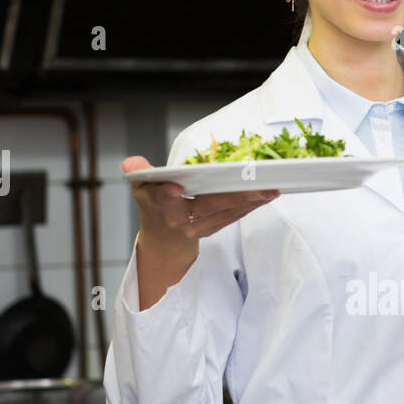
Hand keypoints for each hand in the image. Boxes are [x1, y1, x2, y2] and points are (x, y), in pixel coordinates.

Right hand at [122, 156, 279, 251]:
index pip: (162, 199)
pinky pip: (235, 216)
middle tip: (257, 185)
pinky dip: (253, 205)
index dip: (168, 193)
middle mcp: (181, 219)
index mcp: (159, 205)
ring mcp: (200, 226)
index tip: (175, 188)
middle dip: (234, 196)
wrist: (164, 239)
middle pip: (208, 206)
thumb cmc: (154, 205)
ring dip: (252, 201)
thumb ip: (138, 173)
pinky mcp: (215, 228)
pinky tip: (269, 194)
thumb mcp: (140, 187)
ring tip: (273, 188)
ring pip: (228, 212)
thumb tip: (130, 163)